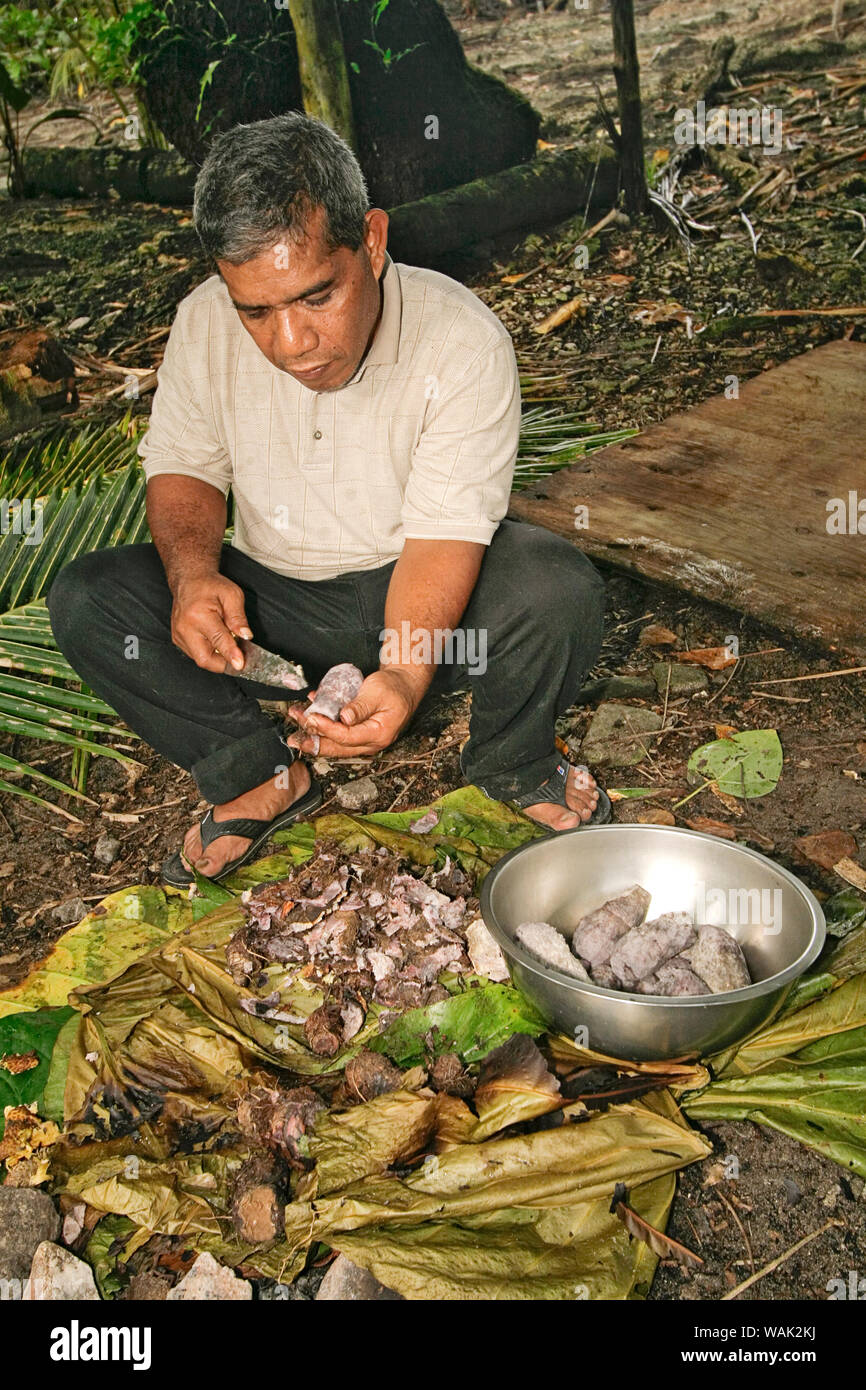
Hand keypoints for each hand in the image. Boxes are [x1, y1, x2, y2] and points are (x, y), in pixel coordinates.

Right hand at [171, 574, 252, 673]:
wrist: (189, 581)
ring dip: (217, 656)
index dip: (231, 654)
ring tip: (225, 638)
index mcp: (198, 615)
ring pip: (201, 659)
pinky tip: (215, 639)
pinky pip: (196, 654)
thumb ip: (239, 618)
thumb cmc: (209, 586)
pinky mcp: (178, 640)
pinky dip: (209, 652)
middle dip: (224, 662)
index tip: (240, 664)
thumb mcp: (232, 595)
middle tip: (238, 654)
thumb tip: (246, 636)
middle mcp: (185, 628)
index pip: (218, 640)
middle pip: (205, 659)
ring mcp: (179, 635)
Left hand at [285, 668, 417, 756]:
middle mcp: (372, 742)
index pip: (347, 737)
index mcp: (379, 734)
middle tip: (294, 737)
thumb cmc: (394, 686)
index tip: (311, 718)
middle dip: (314, 741)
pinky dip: (323, 727)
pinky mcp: (360, 734)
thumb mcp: (378, 691)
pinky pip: (339, 735)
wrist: (405, 685)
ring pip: (336, 744)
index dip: (326, 729)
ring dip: (315, 734)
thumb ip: (360, 706)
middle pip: (338, 747)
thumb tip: (345, 718)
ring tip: (297, 722)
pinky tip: (311, 714)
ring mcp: (365, 740)